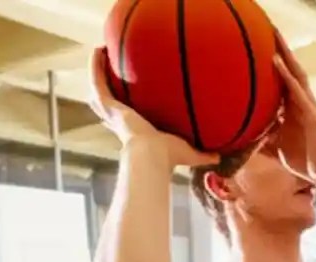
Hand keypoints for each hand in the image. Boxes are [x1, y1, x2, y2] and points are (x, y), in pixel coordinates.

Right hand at [87, 49, 217, 166]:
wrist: (153, 154)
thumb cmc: (169, 157)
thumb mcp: (189, 152)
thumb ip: (203, 154)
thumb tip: (220, 157)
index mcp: (136, 132)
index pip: (127, 121)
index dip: (123, 112)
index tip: (123, 104)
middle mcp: (121, 121)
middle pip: (107, 105)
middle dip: (105, 93)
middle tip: (105, 77)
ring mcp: (113, 112)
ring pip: (99, 89)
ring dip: (98, 72)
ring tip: (100, 55)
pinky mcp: (108, 104)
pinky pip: (97, 80)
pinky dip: (95, 66)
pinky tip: (97, 50)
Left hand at [272, 33, 315, 184]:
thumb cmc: (300, 160)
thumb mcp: (272, 146)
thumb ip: (258, 138)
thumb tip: (235, 140)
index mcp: (292, 108)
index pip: (281, 80)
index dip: (272, 62)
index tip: (259, 45)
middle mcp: (301, 103)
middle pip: (290, 71)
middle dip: (280, 50)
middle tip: (268, 29)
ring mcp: (309, 107)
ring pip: (297, 76)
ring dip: (286, 56)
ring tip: (274, 37)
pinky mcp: (313, 116)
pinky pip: (299, 93)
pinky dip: (288, 77)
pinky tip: (278, 63)